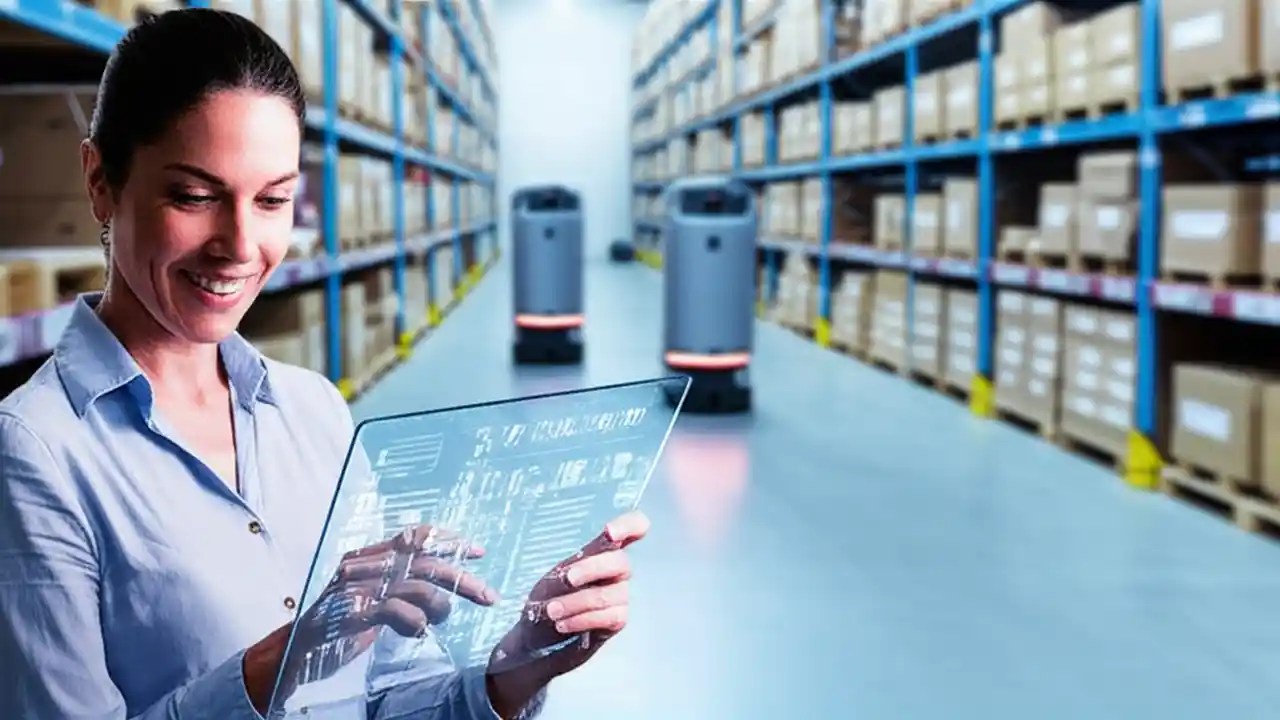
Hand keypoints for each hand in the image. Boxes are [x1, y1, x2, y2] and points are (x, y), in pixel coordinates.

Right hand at [245, 525, 497, 711]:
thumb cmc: (339, 623)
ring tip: (437, 620)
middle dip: (462, 579)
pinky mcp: (351, 612)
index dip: (449, 540)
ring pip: (416, 586)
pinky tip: (415, 632)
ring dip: (439, 607)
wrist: (293, 651)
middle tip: (488, 596)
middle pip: (426, 562)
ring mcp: (356, 587)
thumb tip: (440, 584)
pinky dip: (414, 623)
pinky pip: (396, 611)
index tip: (478, 550)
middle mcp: (363, 564)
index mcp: (369, 555)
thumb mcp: (374, 598)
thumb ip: (400, 586)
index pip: (415, 536)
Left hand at [484, 511, 649, 716]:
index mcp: (602, 548)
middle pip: (620, 562)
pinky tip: (562, 624)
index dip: (629, 525)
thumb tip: (584, 559)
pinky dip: (581, 620)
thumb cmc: (548, 594)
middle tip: (566, 579)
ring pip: (608, 594)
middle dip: (591, 569)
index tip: (610, 533)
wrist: (539, 632)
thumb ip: (574, 561)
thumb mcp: (554, 573)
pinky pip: (607, 617)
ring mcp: (620, 594)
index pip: (633, 525)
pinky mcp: (618, 618)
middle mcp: (617, 569)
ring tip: (551, 611)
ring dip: (576, 602)